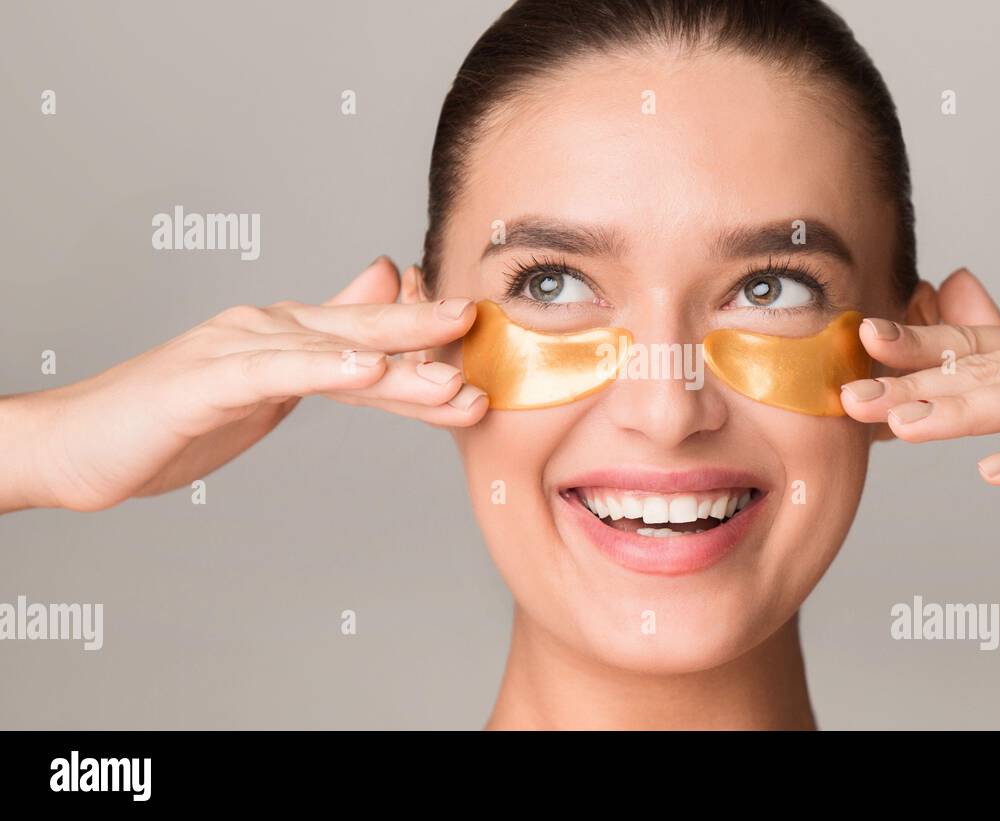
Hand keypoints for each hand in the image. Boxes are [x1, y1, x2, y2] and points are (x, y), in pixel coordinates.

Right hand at [1, 257, 485, 512]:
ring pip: (332, 349)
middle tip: (480, 326)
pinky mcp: (206, 379)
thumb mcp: (260, 391)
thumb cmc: (169, 421)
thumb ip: (317, 362)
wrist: (75, 447)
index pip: (369, 338)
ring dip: (397, 361)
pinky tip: (368, 366)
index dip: (424, 347)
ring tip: (450, 374)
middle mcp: (264, 329)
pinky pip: (277, 369)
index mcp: (281, 336)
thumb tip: (372, 331)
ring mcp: (234, 349)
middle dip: (426, 331)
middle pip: (362, 328)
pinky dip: (325, 364)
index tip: (480, 354)